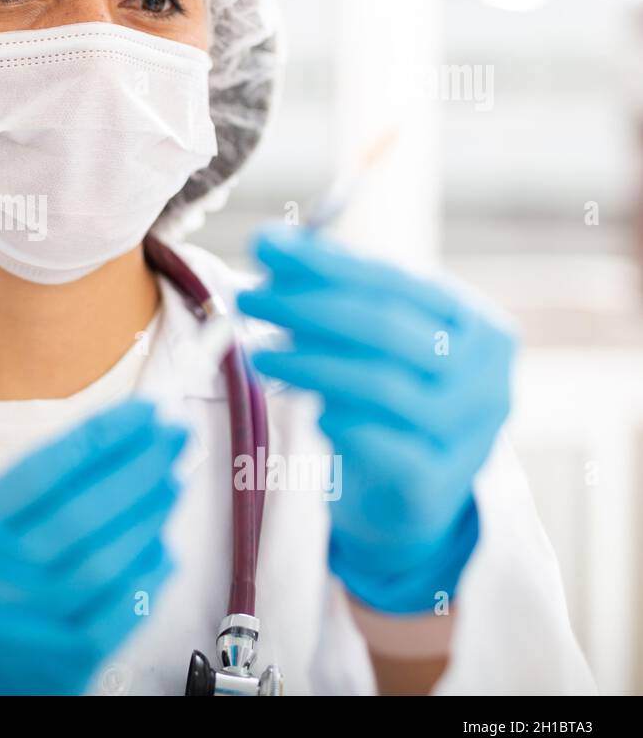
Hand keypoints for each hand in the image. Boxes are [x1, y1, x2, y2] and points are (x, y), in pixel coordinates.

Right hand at [0, 399, 186, 694]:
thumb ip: (38, 487)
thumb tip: (125, 440)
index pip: (41, 473)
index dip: (99, 437)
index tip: (144, 411)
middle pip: (78, 515)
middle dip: (137, 468)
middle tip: (175, 437)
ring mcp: (25, 625)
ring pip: (102, 563)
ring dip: (148, 516)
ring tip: (173, 483)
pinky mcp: (61, 664)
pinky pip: (117, 614)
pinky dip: (147, 576)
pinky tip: (164, 548)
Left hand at [235, 225, 515, 613]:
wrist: (408, 495)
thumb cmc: (386, 397)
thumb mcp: (366, 338)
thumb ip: (324, 288)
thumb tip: (266, 242)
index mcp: (479, 326)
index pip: (395, 281)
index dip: (325, 263)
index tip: (262, 247)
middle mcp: (487, 377)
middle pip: (386, 329)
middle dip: (307, 307)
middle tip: (249, 299)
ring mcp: (470, 434)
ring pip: (380, 385)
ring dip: (309, 364)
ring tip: (260, 356)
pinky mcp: (438, 483)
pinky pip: (379, 443)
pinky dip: (339, 421)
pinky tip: (312, 413)